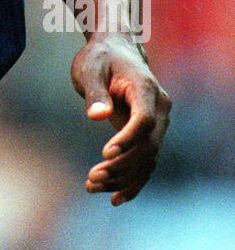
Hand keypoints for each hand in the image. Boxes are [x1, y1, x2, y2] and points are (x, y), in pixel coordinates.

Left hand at [71, 32, 170, 205]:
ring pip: (148, 159)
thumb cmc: (100, 58)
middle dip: (121, 166)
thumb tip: (97, 116)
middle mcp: (159, 108)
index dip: (127, 139)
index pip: (144, 120)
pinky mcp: (149, 134)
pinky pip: (146, 162)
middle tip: (91, 178)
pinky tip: (114, 198)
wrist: (116, 51)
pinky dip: (132, 181)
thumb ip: (95, 92)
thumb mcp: (90, 68)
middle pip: (148, 145)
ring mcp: (158, 123)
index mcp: (146, 89)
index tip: (104, 153)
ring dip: (123, 177)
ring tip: (91, 186)